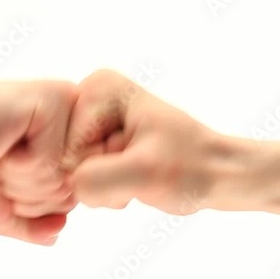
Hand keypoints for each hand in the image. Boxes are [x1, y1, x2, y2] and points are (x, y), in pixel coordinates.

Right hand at [0, 80, 77, 244]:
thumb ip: (31, 225)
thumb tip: (58, 232)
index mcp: (62, 138)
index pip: (77, 193)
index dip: (34, 204)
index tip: (2, 177)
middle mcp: (69, 118)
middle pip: (75, 188)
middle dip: (28, 193)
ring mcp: (65, 105)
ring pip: (65, 177)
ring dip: (20, 179)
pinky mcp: (52, 100)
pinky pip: (53, 161)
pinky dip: (19, 163)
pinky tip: (0, 140)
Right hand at [63, 70, 246, 214]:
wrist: (216, 174)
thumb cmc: (191, 168)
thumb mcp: (144, 174)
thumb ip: (95, 179)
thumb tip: (65, 187)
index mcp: (98, 88)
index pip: (66, 151)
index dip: (100, 169)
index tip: (138, 158)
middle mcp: (87, 97)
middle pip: (62, 161)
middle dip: (99, 178)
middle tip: (138, 169)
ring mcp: (88, 121)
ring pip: (69, 175)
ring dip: (104, 187)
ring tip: (137, 174)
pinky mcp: (93, 143)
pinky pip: (78, 181)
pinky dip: (105, 191)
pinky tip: (131, 180)